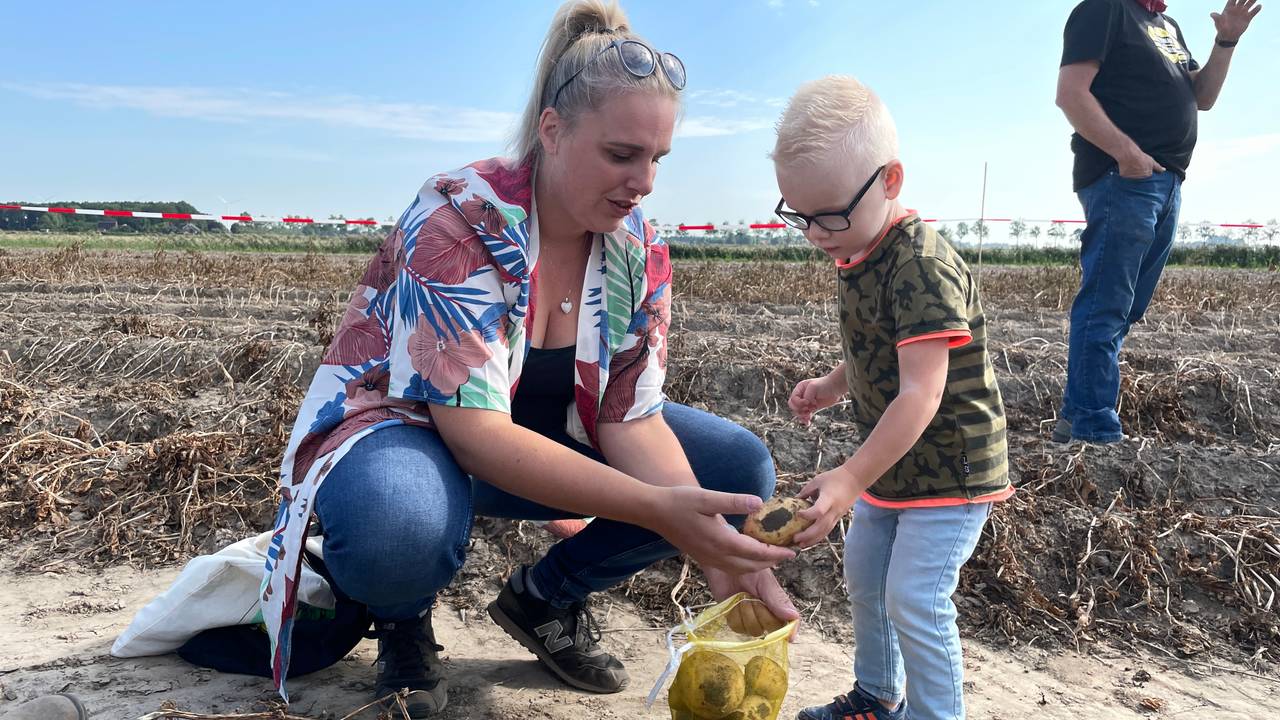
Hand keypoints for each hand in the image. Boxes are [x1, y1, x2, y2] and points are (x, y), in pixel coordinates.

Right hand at [649, 486, 795, 574]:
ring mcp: (708, 558)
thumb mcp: (707, 497)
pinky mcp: (703, 557)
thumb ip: (733, 501)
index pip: (756, 552)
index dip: (776, 553)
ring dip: (759, 565)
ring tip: (773, 557)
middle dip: (771, 562)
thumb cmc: (679, 501)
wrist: (653, 511)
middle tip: (788, 554)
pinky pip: (729, 567)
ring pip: (740, 569)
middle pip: (751, 565)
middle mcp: (716, 554)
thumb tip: (759, 503)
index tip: (793, 551)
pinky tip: (748, 555)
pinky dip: (744, 565)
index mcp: (720, 541)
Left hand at [704, 566, 800, 639]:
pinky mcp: (734, 618)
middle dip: (761, 615)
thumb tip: (794, 616)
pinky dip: (734, 616)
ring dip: (745, 614)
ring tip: (742, 598)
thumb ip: (777, 599)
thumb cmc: (746, 569)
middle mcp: (765, 614)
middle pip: (769, 628)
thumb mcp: (764, 581)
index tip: (790, 638)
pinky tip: (733, 604)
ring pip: (752, 630)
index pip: (789, 622)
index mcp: (777, 604)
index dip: (790, 631)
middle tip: (754, 598)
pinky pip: (737, 627)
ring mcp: (749, 618)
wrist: (723, 563)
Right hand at [788, 373, 844, 424]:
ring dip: (802, 416)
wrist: (835, 388)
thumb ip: (807, 396)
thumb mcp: (813, 387)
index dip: (799, 402)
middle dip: (799, 410)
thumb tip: (806, 405)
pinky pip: (805, 415)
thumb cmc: (825, 384)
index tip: (808, 402)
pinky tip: (808, 422)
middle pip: (793, 406)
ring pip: (798, 412)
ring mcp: (806, 403)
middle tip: (808, 409)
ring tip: (809, 416)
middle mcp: (801, 396)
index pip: (793, 399)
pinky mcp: (812, 408)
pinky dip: (805, 419)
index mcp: (800, 389)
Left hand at [791, 467, 861, 547]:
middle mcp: (834, 510)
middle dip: (807, 535)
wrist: (855, 480)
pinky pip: (828, 530)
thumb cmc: (836, 477)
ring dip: (812, 540)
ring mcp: (837, 515)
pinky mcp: (838, 518)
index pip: (819, 511)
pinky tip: (809, 541)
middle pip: (821, 527)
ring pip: (825, 532)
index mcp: (829, 498)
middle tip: (794, 538)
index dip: (807, 514)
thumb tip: (794, 500)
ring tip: (800, 545)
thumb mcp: (818, 480)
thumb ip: (806, 491)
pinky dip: (818, 537)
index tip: (797, 513)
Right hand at [1117, 147, 1164, 178]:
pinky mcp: (1124, 177)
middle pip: (1140, 178)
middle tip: (1137, 166)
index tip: (1143, 167)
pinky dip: (1126, 173)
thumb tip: (1164, 170)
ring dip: (1133, 174)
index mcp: (1147, 175)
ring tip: (1132, 166)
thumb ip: (1158, 167)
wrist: (1129, 154)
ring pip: (1133, 178)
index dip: (1146, 171)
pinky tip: (1126, 168)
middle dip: (1140, 174)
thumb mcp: (1151, 161)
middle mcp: (1140, 178)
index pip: (1148, 176)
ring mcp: (1132, 178)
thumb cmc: (1141, 157)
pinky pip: (1126, 177)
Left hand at [1212, 0, 1260, 41]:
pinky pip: (1254, 12)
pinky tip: (1259, 6)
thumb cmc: (1221, 28)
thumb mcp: (1218, 23)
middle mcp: (1237, 8)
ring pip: (1250, 4)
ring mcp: (1243, 12)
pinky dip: (1257, 9)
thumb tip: (1211, 14)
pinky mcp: (1248, 17)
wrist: (1228, 36)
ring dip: (1253, 0)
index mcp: (1229, 8)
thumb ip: (1217, 17)